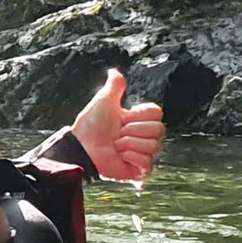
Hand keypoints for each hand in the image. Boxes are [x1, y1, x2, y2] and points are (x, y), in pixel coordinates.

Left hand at [71, 68, 164, 182]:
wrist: (82, 146)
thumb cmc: (91, 125)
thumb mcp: (104, 101)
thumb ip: (114, 86)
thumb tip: (115, 72)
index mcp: (139, 121)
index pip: (157, 112)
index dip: (139, 114)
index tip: (123, 117)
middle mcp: (144, 137)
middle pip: (159, 129)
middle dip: (133, 130)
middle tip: (118, 133)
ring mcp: (144, 154)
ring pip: (153, 145)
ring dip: (129, 143)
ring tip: (116, 145)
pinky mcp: (140, 170)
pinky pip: (147, 162)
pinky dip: (131, 157)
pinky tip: (119, 156)